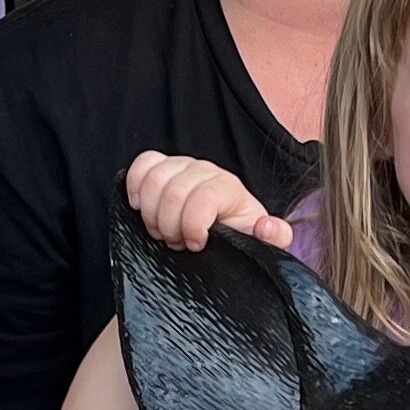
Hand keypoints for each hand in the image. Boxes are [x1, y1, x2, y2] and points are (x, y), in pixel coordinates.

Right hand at [124, 149, 290, 251]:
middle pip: (173, 191)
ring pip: (154, 179)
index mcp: (228, 187)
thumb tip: (267, 227)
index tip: (196, 245)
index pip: (204, 196)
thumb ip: (273, 237)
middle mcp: (205, 171)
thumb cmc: (237, 236)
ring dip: (151, 212)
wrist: (224, 228)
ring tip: (162, 231)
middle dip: (170, 226)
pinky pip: (143, 164)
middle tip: (177, 243)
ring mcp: (182, 167)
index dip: (193, 225)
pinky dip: (136, 185)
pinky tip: (140, 207)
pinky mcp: (162, 168)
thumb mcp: (260, 242)